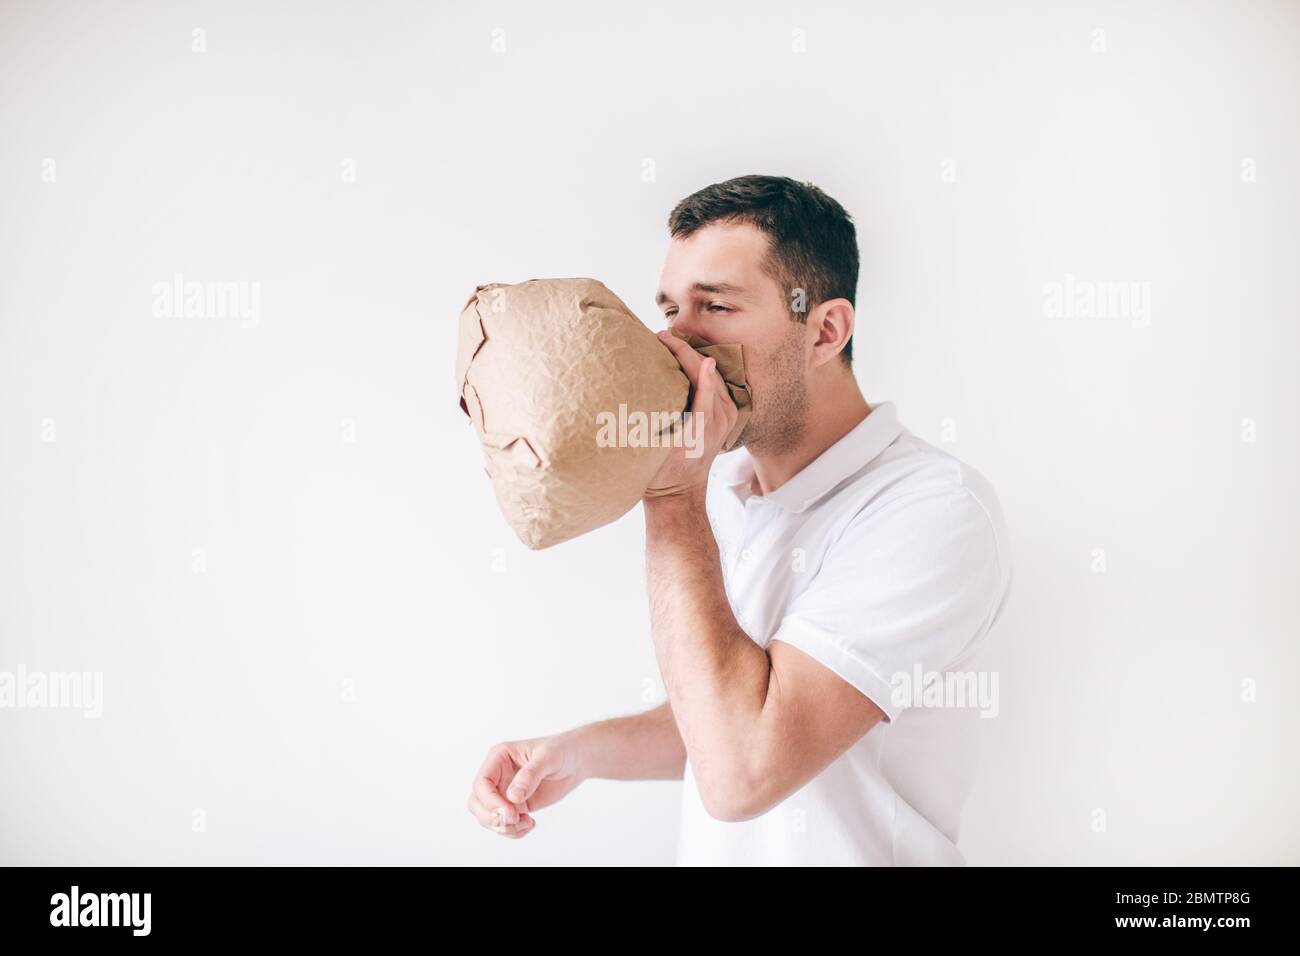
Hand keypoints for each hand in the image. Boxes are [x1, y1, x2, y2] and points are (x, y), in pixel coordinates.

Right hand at [466, 732, 585, 838]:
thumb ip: (530, 775)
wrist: (576, 760)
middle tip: (515, 821)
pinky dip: (513, 832)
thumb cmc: (561, 750)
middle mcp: (497, 775)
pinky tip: (531, 823)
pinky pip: (504, 825)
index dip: (490, 801)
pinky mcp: (515, 806)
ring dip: (504, 827)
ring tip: (528, 822)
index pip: (481, 783)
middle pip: (476, 803)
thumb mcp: (548, 758)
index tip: (511, 812)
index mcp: (499, 757)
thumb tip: (512, 796)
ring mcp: (504, 792)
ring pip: (488, 817)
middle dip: (492, 818)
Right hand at [644, 331, 738, 499]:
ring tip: (668, 344)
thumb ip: (659, 414)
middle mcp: (720, 421)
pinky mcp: (729, 416)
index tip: (664, 338)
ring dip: (691, 357)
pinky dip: (699, 370)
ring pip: (712, 375)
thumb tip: (668, 385)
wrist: (679, 491)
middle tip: (659, 337)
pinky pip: (716, 384)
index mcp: (702, 426)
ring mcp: (728, 418)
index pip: (700, 378)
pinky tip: (683, 361)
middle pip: (706, 371)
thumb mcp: (653, 445)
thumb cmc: (661, 471)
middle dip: (683, 350)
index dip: (682, 354)